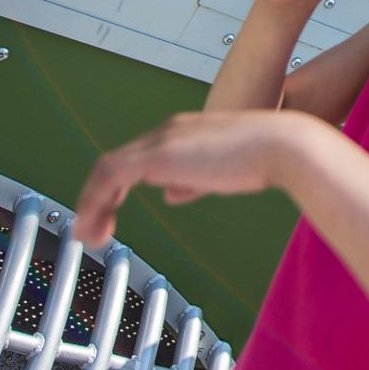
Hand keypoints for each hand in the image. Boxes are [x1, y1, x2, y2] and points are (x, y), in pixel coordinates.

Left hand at [73, 109, 310, 248]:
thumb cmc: (265, 158)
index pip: (137, 159)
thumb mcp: (223, 173)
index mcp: (182, 135)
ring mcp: (160, 142)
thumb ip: (193, 182)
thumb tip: (171, 194)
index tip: (111, 215)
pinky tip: (95, 227)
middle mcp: (166, 133)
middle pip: (116, 164)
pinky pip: (110, 177)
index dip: (117, 189)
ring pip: (106, 170)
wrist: (282, 146)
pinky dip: (96, 202)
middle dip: (98, 199)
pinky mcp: (157, 156)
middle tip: (91, 230)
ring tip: (86, 236)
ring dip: (91, 204)